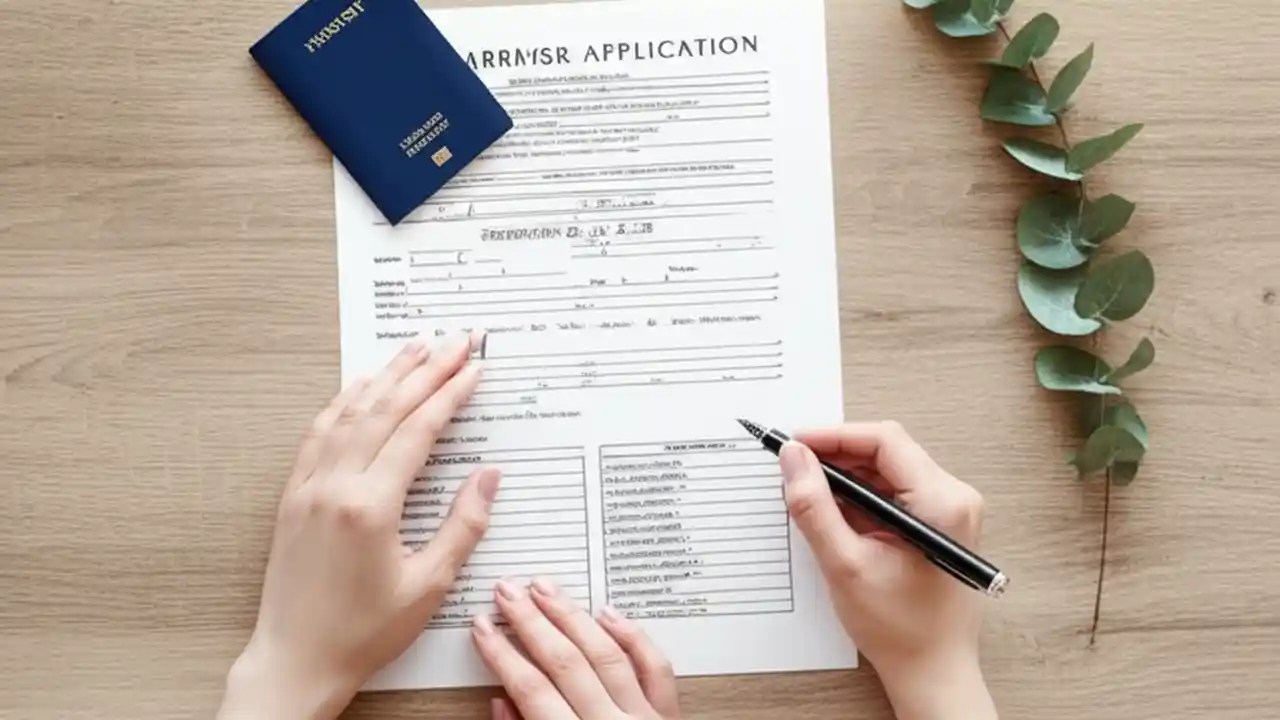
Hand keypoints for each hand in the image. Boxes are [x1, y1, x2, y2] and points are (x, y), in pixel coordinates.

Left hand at [219, 335, 497, 719]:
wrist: (295, 660)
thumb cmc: (363, 633)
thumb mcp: (429, 585)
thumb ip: (463, 525)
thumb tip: (489, 476)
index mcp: (370, 506)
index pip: (417, 431)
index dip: (450, 395)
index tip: (474, 369)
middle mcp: (334, 487)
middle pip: (385, 409)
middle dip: (425, 370)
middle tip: (455, 341)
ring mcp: (307, 488)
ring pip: (349, 413)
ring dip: (385, 376)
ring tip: (414, 348)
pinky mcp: (292, 497)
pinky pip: (318, 434)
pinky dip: (343, 403)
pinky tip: (360, 388)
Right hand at [472, 578, 681, 719]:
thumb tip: (502, 704)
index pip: (531, 690)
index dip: (502, 654)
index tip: (483, 627)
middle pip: (565, 662)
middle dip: (531, 622)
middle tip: (507, 592)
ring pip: (606, 653)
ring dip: (572, 616)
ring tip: (547, 589)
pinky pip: (655, 667)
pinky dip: (632, 637)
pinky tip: (609, 613)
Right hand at [780, 422, 995, 719]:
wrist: (932, 670)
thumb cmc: (901, 629)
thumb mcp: (845, 565)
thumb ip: (814, 507)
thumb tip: (794, 459)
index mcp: (942, 503)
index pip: (884, 442)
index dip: (834, 436)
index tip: (796, 444)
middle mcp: (953, 498)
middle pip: (886, 451)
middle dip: (836, 455)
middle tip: (793, 466)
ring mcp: (947, 510)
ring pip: (887, 469)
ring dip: (845, 476)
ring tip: (807, 492)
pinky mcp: (936, 522)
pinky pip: (892, 491)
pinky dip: (858, 495)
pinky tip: (832, 512)